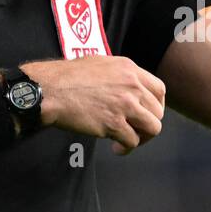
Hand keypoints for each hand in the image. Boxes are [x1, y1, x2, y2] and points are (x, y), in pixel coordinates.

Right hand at [20, 55, 164, 154]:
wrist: (50, 90)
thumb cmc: (67, 76)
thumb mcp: (100, 63)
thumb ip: (119, 74)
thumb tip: (127, 86)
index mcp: (129, 70)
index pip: (160, 89)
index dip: (157, 104)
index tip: (148, 113)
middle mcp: (132, 86)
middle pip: (158, 111)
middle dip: (148, 124)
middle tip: (136, 130)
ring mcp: (125, 105)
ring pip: (153, 128)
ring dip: (142, 138)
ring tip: (127, 141)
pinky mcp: (114, 124)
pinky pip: (132, 141)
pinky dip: (125, 148)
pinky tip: (116, 147)